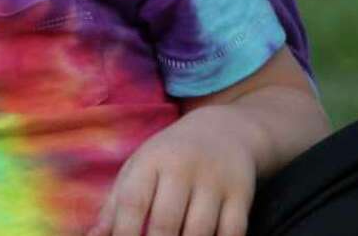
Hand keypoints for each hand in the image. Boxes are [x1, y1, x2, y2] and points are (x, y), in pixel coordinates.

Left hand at [87, 107, 259, 235]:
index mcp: (150, 161)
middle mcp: (183, 168)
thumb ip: (115, 204)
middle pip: (166, 221)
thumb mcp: (139, 168)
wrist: (223, 131)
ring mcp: (215, 181)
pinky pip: (232, 231)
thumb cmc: (169, 158)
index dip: (124, 232)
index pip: (133, 201)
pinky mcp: (242, 193)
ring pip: (200, 231)